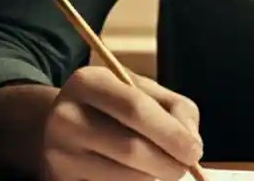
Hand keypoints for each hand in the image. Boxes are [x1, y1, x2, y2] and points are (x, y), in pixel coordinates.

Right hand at [40, 65, 203, 180]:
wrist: (63, 125)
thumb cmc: (114, 105)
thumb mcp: (143, 90)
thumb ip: (176, 108)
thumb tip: (192, 144)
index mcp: (89, 82)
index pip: (135, 109)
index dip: (171, 133)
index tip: (195, 151)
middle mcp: (66, 117)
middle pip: (130, 148)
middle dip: (168, 163)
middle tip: (185, 166)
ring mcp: (58, 153)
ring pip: (124, 177)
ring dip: (152, 176)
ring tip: (157, 165)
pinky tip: (134, 173)